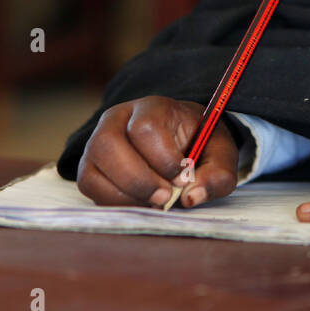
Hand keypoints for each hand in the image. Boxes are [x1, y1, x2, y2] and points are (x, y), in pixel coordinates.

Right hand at [76, 96, 237, 208]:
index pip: (145, 128)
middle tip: (165, 198)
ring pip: (93, 170)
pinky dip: (113, 202)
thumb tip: (191, 197)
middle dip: (138, 179)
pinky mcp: (90, 166)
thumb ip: (217, 174)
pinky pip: (89, 186)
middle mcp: (117, 119)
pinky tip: (140, 203)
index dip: (163, 159)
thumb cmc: (199, 144)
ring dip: (125, 195)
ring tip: (155, 203)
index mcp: (152, 107)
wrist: (182, 142)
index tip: (182, 178)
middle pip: (108, 145)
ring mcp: (98, 142)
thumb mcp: (220, 153)